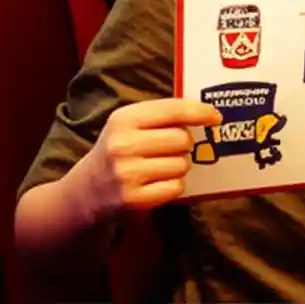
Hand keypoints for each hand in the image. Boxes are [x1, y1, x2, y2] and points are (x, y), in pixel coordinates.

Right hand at [77, 98, 220, 218]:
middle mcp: (123, 144)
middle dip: (184, 146)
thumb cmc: (119, 153)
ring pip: (182, 165)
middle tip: (169, 151)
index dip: (201, 112)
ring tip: (157, 169)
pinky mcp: (133, 199)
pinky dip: (173, 187)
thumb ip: (163, 117)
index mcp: (124, 119)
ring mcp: (126, 173)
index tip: (216, 117)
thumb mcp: (130, 126)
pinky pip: (176, 187)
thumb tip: (208, 113)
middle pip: (182, 139)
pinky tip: (156, 185)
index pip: (174, 110)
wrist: (85, 192)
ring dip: (178, 168)